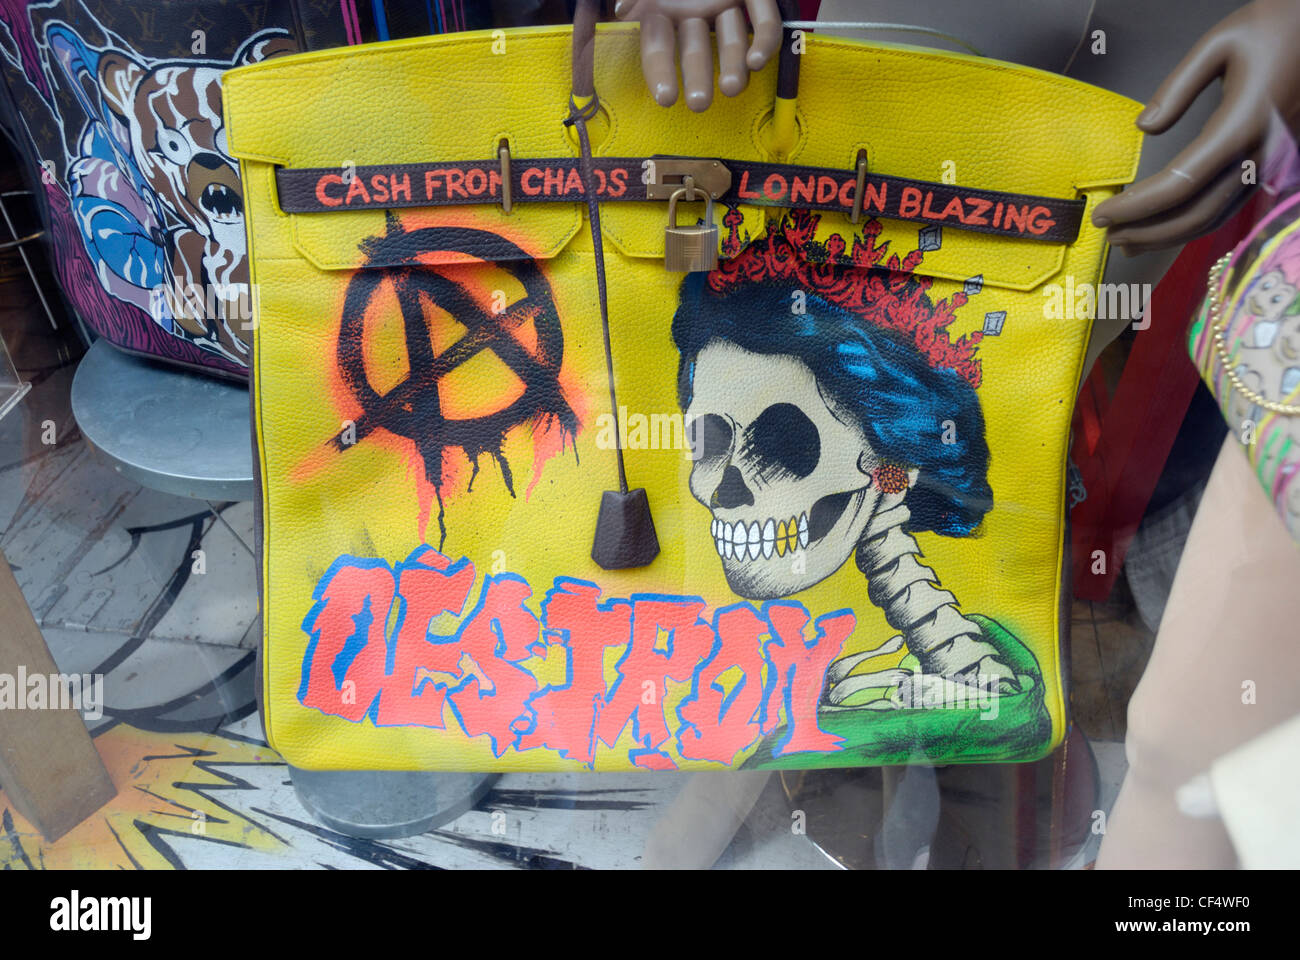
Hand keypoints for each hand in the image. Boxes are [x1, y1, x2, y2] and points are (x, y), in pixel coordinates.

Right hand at [614, 0, 781, 111]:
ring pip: (730, 39)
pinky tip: (757, 61)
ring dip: (733, 66)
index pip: (655, 45)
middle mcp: (690, 10)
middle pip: (694, 49)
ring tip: (733, 88)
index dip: (660, 71)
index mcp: (657, 9)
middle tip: (700, 102)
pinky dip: (764, 41)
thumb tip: (622, 11)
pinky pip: (763, 19)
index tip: (665, 98)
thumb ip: (631, 0)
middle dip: (698, 76)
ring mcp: (722, 2)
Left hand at [1093, 0, 1299, 254]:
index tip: (1102, 215)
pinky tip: (1166, 227)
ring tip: (1128, 242)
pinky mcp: (1274, 164)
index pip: (1180, 183)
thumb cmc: (1273, 27)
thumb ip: (1177, 87)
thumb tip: (1144, 128)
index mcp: (1243, 123)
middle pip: (1197, 212)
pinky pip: (1230, 206)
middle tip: (1108, 236)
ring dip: (1168, 236)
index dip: (1138, 206)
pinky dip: (1194, 223)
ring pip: (1216, 217)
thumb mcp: (1219, 43)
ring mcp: (1271, 163)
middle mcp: (1261, 152)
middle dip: (1148, 231)